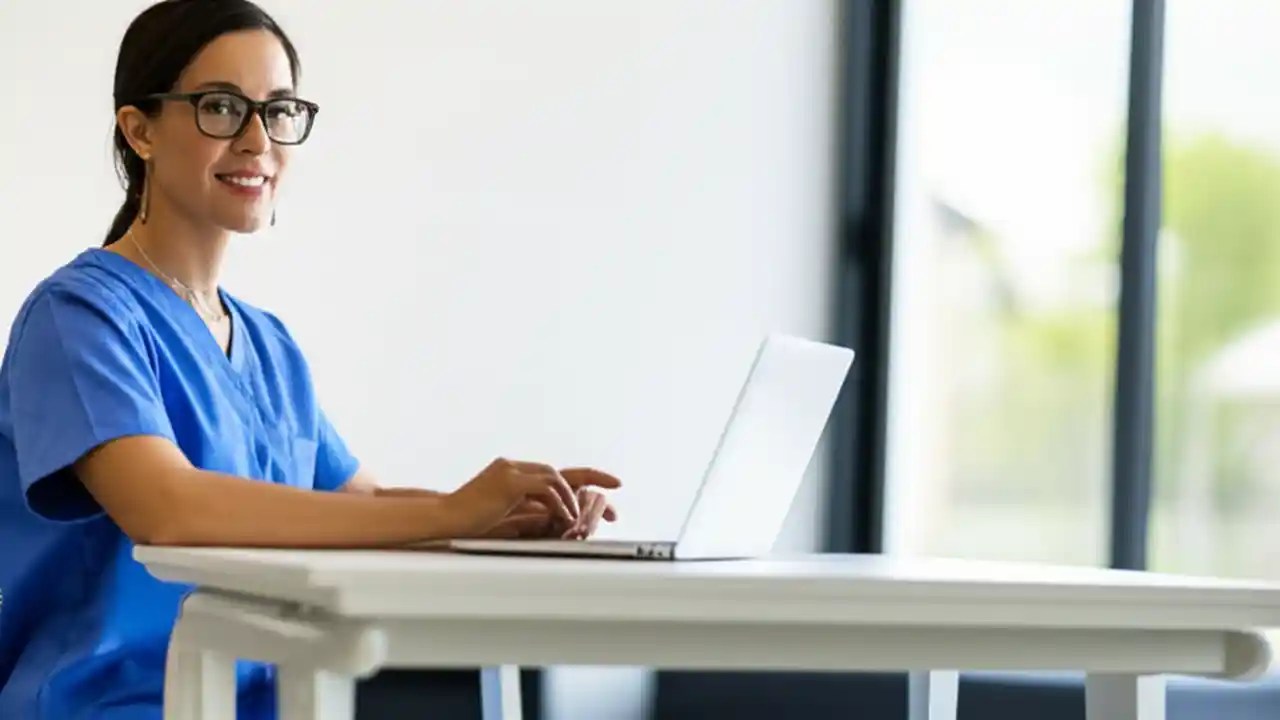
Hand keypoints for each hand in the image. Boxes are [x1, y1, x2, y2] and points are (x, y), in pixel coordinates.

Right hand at [444, 458, 616, 538]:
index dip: (582, 481)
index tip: (608, 489)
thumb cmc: (471, 523)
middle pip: (562, 472)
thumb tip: (558, 521)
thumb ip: (531, 513)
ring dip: (572, 500)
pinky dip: (559, 502)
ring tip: (578, 520)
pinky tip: (564, 518)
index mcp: (515, 475)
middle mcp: (515, 467)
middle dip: (592, 483)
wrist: (444, 520)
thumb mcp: (508, 518)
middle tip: (615, 499)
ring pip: (556, 477)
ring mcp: (511, 471)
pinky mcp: (508, 481)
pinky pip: (545, 487)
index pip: (554, 475)